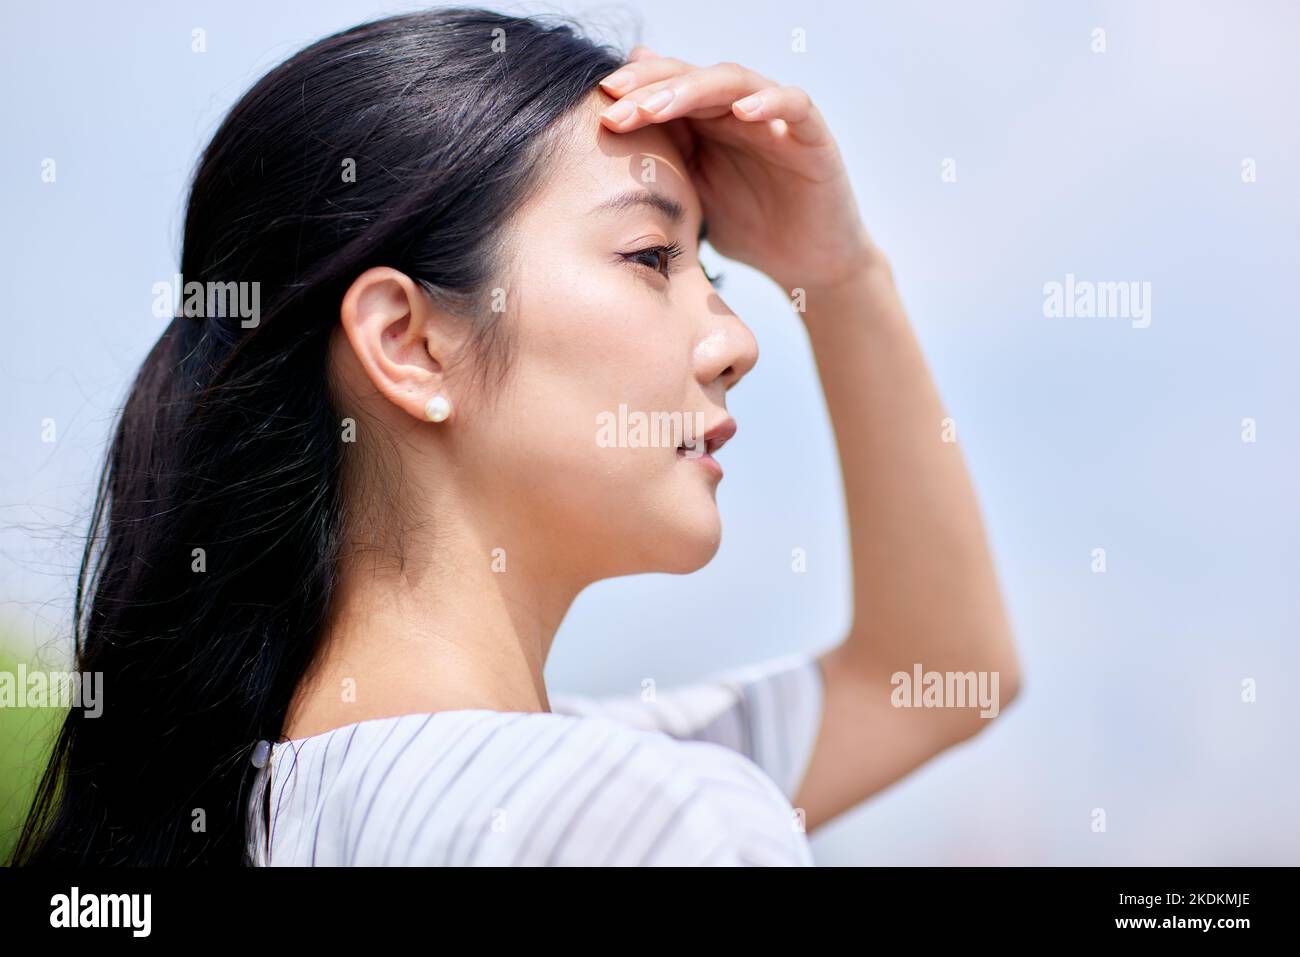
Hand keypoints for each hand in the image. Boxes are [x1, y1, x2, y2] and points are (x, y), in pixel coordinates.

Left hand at [597, 47, 877, 294]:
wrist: (806, 265)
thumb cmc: (750, 228)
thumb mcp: (693, 195)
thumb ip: (663, 160)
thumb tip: (617, 130)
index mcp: (709, 122)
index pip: (668, 88)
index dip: (635, 90)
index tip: (599, 107)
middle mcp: (740, 111)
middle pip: (693, 78)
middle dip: (651, 88)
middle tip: (615, 103)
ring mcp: (777, 119)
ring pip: (735, 82)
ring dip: (693, 90)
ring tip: (658, 107)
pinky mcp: (814, 137)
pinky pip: (796, 105)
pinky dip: (771, 102)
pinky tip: (743, 112)